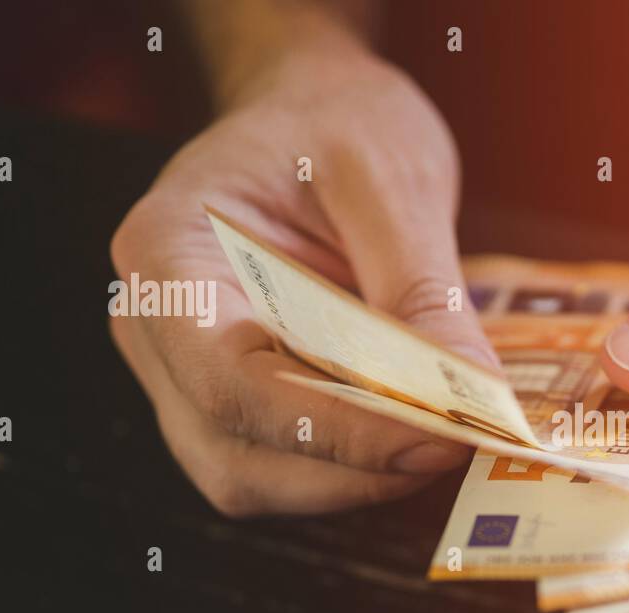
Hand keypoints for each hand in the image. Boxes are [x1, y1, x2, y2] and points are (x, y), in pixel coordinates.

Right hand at [111, 36, 496, 515]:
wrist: (314, 117)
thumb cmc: (335, 126)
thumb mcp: (392, 180)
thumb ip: (423, 292)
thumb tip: (471, 394)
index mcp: (168, 252)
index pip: (230, 379)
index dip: (335, 428)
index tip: (437, 436)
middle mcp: (157, 327)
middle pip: (234, 450)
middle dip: (353, 468)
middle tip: (460, 442)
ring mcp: (189, 375)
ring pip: (256, 478)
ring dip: (357, 479)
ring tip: (445, 436)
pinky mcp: (238, 403)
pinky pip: (287, 465)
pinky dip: (356, 466)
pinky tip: (417, 432)